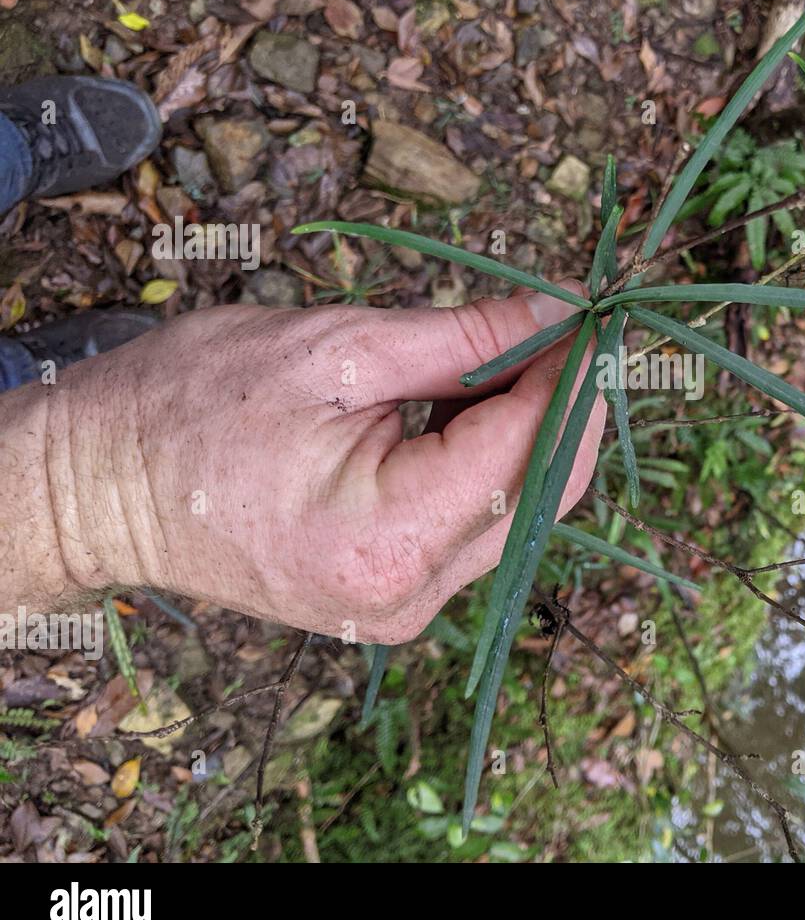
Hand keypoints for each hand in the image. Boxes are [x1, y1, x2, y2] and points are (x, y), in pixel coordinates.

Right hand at [3, 286, 602, 642]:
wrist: (100, 487)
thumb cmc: (191, 405)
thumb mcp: (335, 349)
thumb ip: (463, 339)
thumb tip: (558, 313)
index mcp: (389, 535)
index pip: (530, 450)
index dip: (573, 376)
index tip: (589, 313)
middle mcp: (410, 593)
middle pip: (542, 490)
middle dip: (565, 402)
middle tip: (561, 326)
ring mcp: (405, 606)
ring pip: (519, 508)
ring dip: (531, 427)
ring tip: (507, 354)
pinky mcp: (396, 596)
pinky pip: (477, 524)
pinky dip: (492, 459)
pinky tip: (475, 404)